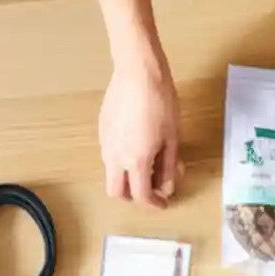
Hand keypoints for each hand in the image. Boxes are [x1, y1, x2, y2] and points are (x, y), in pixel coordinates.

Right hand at [98, 56, 181, 207]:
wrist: (138, 71)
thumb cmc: (160, 101)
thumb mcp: (172, 137)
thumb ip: (169, 165)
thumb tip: (168, 186)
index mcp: (136, 160)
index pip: (141, 196)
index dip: (154, 204)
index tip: (164, 203)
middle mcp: (115, 156)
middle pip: (117, 192)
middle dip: (133, 197)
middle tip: (150, 189)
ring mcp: (105, 142)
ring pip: (111, 173)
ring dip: (126, 178)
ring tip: (146, 164)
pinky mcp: (102, 129)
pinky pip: (109, 154)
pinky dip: (121, 160)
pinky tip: (136, 145)